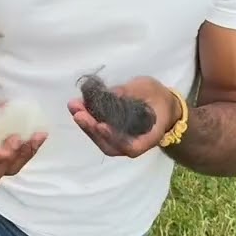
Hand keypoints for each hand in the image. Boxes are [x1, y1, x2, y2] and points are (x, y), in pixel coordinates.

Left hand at [67, 76, 181, 158]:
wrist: (161, 103)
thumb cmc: (159, 97)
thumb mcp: (149, 88)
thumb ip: (131, 92)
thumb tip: (109, 94)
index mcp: (150, 137)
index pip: (132, 147)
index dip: (115, 139)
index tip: (101, 126)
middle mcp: (134, 144)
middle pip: (110, 146)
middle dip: (92, 129)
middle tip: (78, 112)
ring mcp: (122, 141)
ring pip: (102, 141)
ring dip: (86, 125)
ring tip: (74, 106)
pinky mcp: (113, 133)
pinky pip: (100, 132)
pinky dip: (89, 120)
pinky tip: (79, 106)